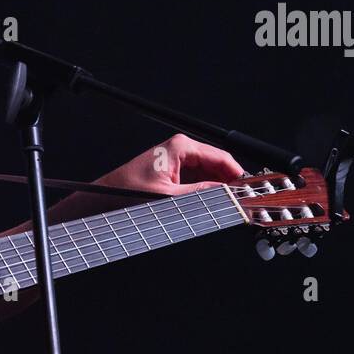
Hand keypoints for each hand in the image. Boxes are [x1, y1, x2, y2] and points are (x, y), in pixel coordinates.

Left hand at [93, 134, 243, 196]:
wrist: (103, 197)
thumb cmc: (125, 191)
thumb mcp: (168, 197)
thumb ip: (201, 195)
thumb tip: (227, 196)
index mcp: (181, 147)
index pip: (222, 157)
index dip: (238, 176)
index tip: (250, 191)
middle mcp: (181, 149)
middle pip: (218, 165)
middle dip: (229, 184)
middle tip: (241, 203)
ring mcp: (177, 159)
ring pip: (210, 174)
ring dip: (218, 189)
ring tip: (228, 207)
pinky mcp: (173, 171)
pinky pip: (198, 179)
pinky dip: (206, 191)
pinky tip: (211, 204)